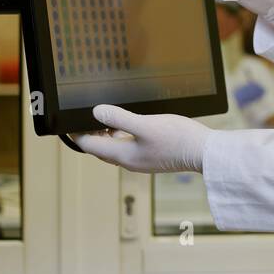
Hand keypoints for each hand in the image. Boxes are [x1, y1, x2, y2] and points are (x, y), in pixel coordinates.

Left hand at [71, 104, 210, 173]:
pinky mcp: (151, 157)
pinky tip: (128, 125)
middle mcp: (129, 161)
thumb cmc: (177, 139)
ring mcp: (140, 161)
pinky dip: (120, 137)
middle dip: (90, 135)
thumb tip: (96, 112)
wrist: (203, 152)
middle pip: (100, 149)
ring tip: (104, 119)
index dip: (77, 134)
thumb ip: (119, 118)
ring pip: (113, 149)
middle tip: (85, 117)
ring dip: (105, 135)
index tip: (69, 121)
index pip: (90, 146)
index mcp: (123, 155)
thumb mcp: (145, 124)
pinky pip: (127, 148)